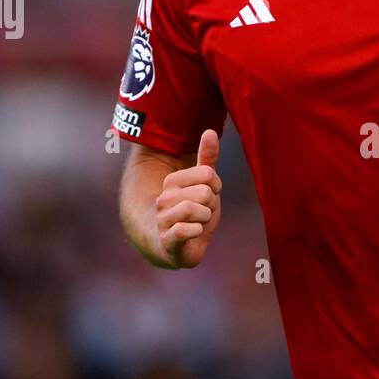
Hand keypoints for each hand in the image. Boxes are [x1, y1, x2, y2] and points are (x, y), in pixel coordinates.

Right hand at [155, 129, 222, 267]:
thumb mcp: (203, 185)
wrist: (177, 248)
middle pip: (204, 192)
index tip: (210, 196)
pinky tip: (195, 233)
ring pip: (194, 209)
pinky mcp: (166, 241)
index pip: (207, 173)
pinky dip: (196, 231)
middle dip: (212, 205)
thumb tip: (210, 131)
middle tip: (205, 213)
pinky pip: (184, 230)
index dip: (216, 187)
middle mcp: (164, 199)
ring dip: (206, 218)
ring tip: (200, 223)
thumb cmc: (193, 213)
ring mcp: (163, 220)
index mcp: (172, 182)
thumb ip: (206, 159)